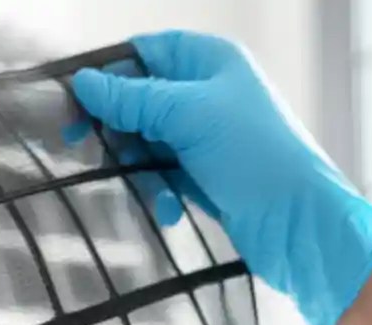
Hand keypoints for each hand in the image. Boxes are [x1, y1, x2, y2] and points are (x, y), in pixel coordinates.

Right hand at [72, 31, 371, 324]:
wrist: (300, 225)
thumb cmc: (256, 157)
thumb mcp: (189, 117)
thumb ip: (133, 99)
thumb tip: (83, 82)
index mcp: (210, 62)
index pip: (144, 53)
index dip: (107, 73)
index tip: (72, 101)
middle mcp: (207, 93)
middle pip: (138, 100)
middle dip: (118, 129)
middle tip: (86, 149)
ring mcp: (206, 135)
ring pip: (146, 142)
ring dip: (140, 169)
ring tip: (153, 192)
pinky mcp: (205, 174)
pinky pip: (162, 175)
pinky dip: (159, 192)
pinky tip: (170, 211)